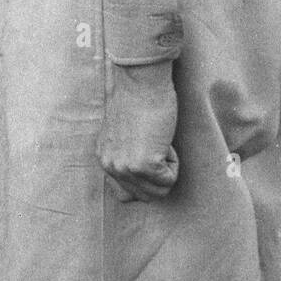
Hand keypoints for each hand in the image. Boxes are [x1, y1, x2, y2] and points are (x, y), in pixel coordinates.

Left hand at [96, 60, 178, 202]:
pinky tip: (162, 138)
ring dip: (168, 168)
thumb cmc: (139, 102)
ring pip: (160, 191)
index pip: (126, 195)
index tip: (149, 156)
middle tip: (154, 144)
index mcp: (105, 159)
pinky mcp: (143, 165)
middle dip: (160, 175)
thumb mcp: (124, 136)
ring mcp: (125, 167)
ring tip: (157, 141)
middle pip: (146, 197)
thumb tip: (139, 184)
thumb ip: (126, 158)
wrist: (141, 83)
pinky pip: (170, 178)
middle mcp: (110, 166)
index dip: (146, 181)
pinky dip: (175, 160)